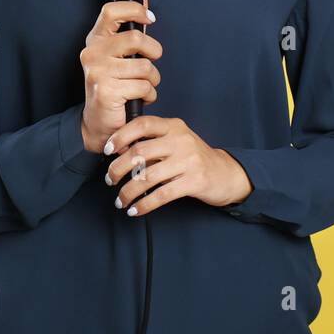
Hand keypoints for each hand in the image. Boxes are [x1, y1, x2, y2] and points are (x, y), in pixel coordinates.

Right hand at [78, 0, 161, 154]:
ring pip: (144, 66)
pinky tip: (139, 98)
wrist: (98, 122)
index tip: (149, 19)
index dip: (134, 10)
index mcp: (95, 40)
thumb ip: (129, 28)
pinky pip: (143, 86)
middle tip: (153, 62)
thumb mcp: (118, 55)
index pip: (111, 11)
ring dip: (152, 79)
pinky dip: (149, 94)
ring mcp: (98, 72)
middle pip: (134, 39)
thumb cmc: (113, 85)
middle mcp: (92, 53)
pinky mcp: (106, 90)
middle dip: (153, 52)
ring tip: (144, 86)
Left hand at [102, 115, 253, 216]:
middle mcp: (180, 140)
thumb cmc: (195, 158)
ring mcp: (188, 161)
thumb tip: (120, 150)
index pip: (142, 124)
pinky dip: (144, 204)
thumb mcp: (177, 141)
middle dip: (118, 168)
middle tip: (110, 179)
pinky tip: (135, 209)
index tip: (107, 150)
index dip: (121, 136)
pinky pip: (161, 195)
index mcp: (174, 126)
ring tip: (120, 200)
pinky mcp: (194, 182)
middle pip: (139, 153)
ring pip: (147, 177)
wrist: (226, 173)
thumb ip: (154, 142)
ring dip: (128, 191)